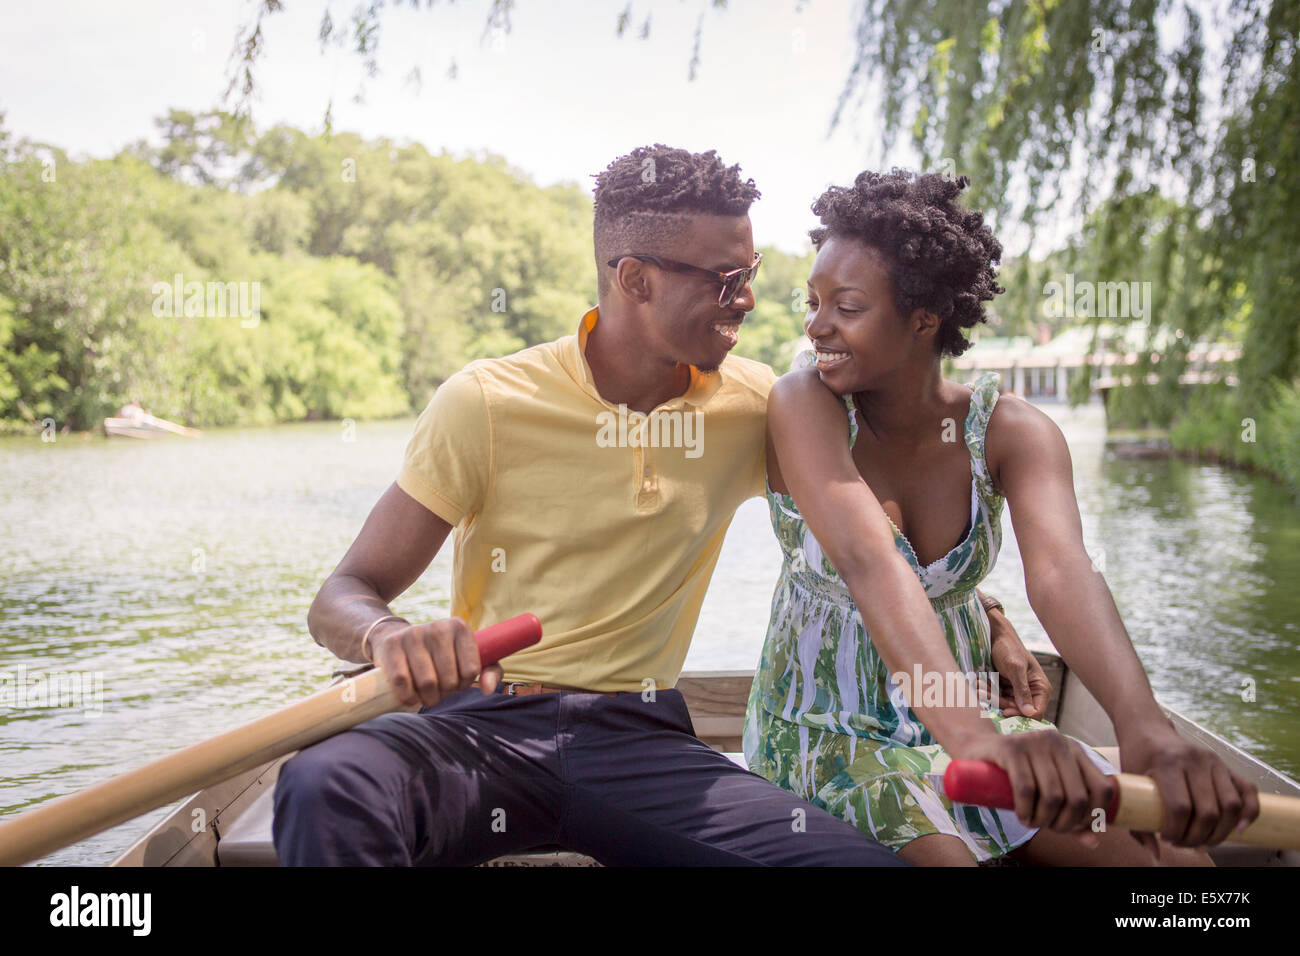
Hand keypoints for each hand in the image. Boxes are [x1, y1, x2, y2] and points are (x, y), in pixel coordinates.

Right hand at [369, 616, 503, 707]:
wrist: (397, 638)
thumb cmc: (440, 653)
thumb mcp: (468, 657)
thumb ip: (489, 672)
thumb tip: (487, 689)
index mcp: (460, 627)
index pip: (471, 670)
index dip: (465, 683)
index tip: (457, 680)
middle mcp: (438, 627)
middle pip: (449, 680)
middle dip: (446, 693)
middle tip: (440, 690)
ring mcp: (413, 635)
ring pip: (427, 683)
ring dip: (428, 698)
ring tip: (427, 694)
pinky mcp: (392, 645)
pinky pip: (402, 681)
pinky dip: (408, 696)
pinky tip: (411, 696)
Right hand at [954, 728, 1113, 846]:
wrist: (977, 750)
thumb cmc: (1017, 773)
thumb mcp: (1048, 790)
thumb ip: (1071, 813)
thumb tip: (1092, 842)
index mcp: (1075, 750)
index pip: (1102, 788)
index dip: (1093, 816)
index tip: (1074, 826)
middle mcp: (1059, 742)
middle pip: (1077, 797)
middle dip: (1064, 824)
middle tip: (1047, 828)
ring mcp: (1035, 742)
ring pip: (1053, 795)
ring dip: (1043, 820)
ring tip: (1032, 824)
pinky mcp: (1011, 747)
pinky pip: (1026, 788)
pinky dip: (1027, 811)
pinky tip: (1023, 818)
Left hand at [987, 617, 1051, 718]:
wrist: (996, 636)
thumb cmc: (1009, 648)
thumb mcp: (1015, 668)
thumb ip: (1022, 690)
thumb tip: (1029, 713)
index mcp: (1041, 688)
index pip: (1036, 713)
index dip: (1021, 715)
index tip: (1004, 711)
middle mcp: (1032, 692)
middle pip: (1017, 710)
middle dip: (1000, 702)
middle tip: (982, 693)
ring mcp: (1018, 691)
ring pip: (1005, 704)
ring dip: (990, 696)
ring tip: (978, 684)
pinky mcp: (1006, 689)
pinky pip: (997, 697)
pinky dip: (988, 692)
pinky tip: (978, 682)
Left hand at [1114, 717, 1259, 849]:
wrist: (1147, 728)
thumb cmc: (1136, 757)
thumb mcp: (1128, 782)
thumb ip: (1138, 822)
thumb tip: (1154, 855)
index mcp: (1167, 764)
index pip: (1180, 808)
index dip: (1176, 831)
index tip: (1167, 838)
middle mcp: (1194, 761)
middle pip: (1207, 812)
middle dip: (1197, 837)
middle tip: (1184, 843)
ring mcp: (1213, 761)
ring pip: (1230, 806)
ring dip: (1221, 832)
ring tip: (1204, 841)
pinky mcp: (1225, 764)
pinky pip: (1247, 790)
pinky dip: (1249, 813)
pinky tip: (1238, 829)